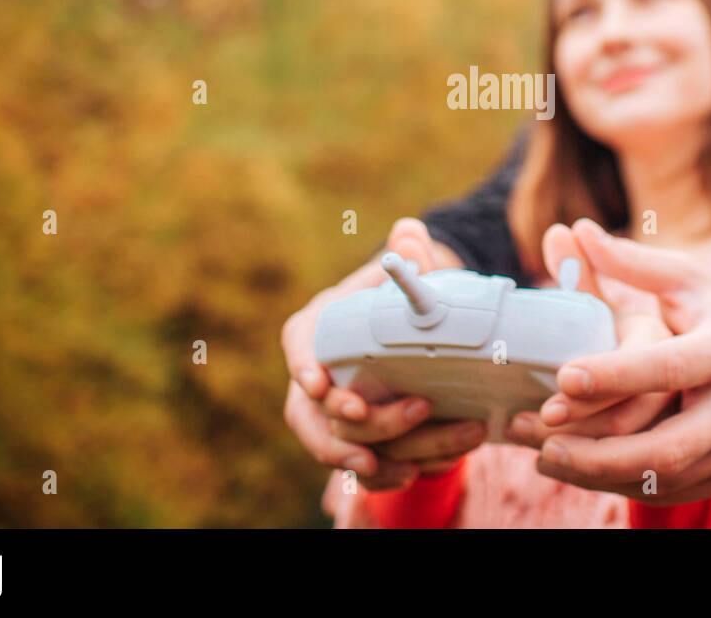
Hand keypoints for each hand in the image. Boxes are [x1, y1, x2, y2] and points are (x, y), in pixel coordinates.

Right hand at [282, 217, 485, 489]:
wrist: (403, 332)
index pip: (299, 340)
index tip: (316, 380)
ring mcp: (326, 411)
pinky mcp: (347, 439)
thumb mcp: (404, 274)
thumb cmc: (396, 300)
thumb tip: (411, 234)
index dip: (303, 361)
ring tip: (397, 463)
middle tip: (365, 416)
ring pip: (328, 442)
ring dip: (358, 455)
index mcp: (319, 325)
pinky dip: (379, 475)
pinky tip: (409, 475)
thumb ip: (410, 255)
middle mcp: (314, 372)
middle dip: (338, 417)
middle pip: (309, 405)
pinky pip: (352, 465)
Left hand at [526, 218, 710, 504]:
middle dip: (599, 451)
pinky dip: (619, 483)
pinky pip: (670, 492)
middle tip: (540, 439)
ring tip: (541, 455)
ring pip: (663, 478)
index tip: (563, 375)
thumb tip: (575, 230)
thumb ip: (630, 262)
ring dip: (597, 473)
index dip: (617, 374)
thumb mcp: (686, 280)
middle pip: (668, 448)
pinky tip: (576, 468)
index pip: (670, 366)